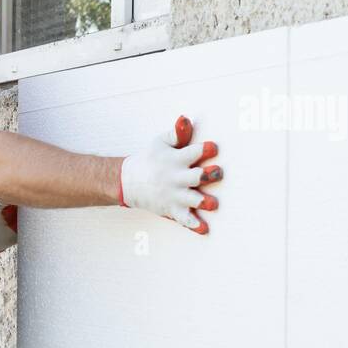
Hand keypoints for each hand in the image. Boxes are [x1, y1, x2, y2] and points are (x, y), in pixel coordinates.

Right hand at [119, 115, 221, 233]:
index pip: (193, 152)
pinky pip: (184, 219)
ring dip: (204, 201)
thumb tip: (185, 118)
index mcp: (176, 159)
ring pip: (192, 200)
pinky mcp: (172, 210)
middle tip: (218, 172)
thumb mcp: (161, 142)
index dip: (204, 149)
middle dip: (208, 175)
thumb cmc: (151, 158)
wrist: (129, 181)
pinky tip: (204, 229)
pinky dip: (194, 225)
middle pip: (196, 177)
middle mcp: (177, 178)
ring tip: (214, 203)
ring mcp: (175, 195)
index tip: (213, 148)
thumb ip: (177, 133)